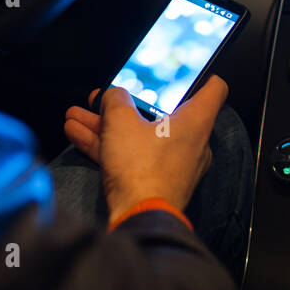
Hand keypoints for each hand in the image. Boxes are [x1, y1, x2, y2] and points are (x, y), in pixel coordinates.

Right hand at [64, 78, 226, 225]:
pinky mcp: (154, 183)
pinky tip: (75, 133)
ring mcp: (172, 165)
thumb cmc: (140, 167)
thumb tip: (113, 96)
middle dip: (125, 105)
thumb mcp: (121, 122)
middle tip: (102, 97)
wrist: (138, 218)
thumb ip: (116, 100)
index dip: (201, 75)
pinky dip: (107, 145)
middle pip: (160, 114)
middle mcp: (190, 143)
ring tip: (75, 115)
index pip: (214, 90)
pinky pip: (130, 156)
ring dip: (106, 125)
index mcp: (195, 122)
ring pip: (138, 136)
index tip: (187, 70)